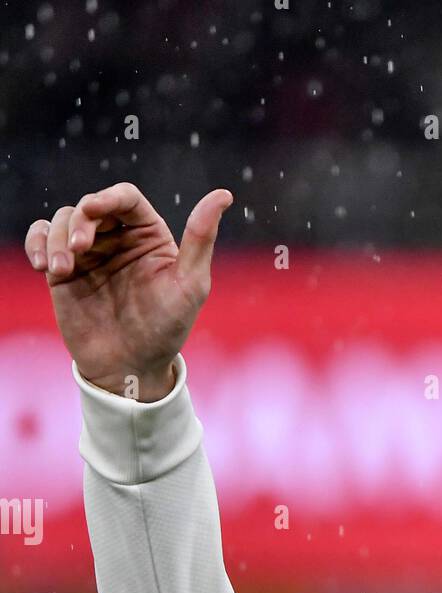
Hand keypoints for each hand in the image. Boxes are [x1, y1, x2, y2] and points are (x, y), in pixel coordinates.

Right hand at [24, 182, 232, 399]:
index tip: (94, 209)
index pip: (126, 198)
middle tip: (80, 249)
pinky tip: (42, 265)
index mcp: (148, 234)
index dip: (108, 196)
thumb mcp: (191, 286)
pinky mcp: (63, 271)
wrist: (131, 369)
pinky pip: (42, 239)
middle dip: (81, 221)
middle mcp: (117, 238)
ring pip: (63, 221)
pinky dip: (37, 243)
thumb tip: (224, 194)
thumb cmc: (166, 330)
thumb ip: (201, 239)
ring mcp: (88, 253)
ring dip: (57, 238)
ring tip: (62, 270)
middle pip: (91, 206)